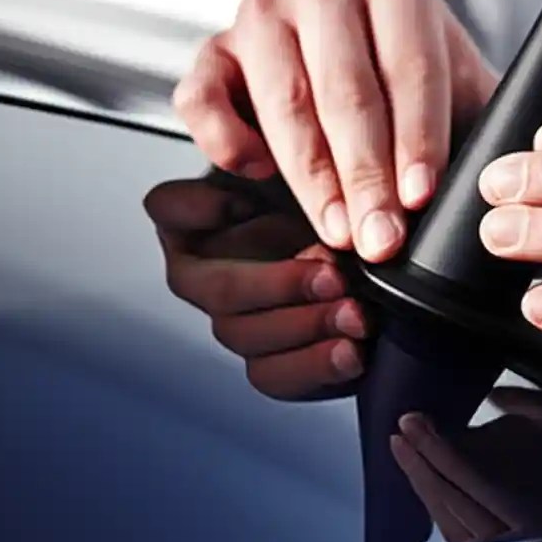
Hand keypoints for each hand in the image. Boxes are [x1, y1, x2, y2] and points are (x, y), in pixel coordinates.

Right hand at [144, 177, 370, 398]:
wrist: (371, 261)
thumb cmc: (332, 211)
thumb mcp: (314, 174)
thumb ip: (280, 165)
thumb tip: (266, 166)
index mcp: (205, 220)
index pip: (170, 206)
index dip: (196, 207)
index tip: (238, 202)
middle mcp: (212, 272)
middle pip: (218, 288)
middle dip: (279, 284)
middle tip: (331, 274)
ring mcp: (240, 320)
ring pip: (245, 335)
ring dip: (304, 326)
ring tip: (353, 315)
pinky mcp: (275, 361)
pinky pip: (275, 376)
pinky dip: (314, 367)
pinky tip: (350, 352)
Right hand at [172, 0, 496, 261]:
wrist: (356, 29)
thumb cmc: (413, 67)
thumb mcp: (461, 82)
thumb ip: (479, 123)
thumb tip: (490, 189)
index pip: (409, 66)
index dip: (417, 139)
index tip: (421, 199)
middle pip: (344, 90)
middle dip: (366, 176)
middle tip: (380, 239)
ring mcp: (260, 10)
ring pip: (281, 102)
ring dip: (311, 178)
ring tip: (338, 232)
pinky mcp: (214, 48)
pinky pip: (202, 99)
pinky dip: (227, 141)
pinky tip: (259, 173)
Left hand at [390, 388, 541, 541]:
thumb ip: (537, 412)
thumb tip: (499, 396)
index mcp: (528, 518)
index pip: (463, 479)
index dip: (432, 450)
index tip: (412, 424)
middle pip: (450, 505)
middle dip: (419, 469)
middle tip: (401, 436)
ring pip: (452, 530)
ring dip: (427, 493)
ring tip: (410, 460)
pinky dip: (446, 516)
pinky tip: (439, 497)